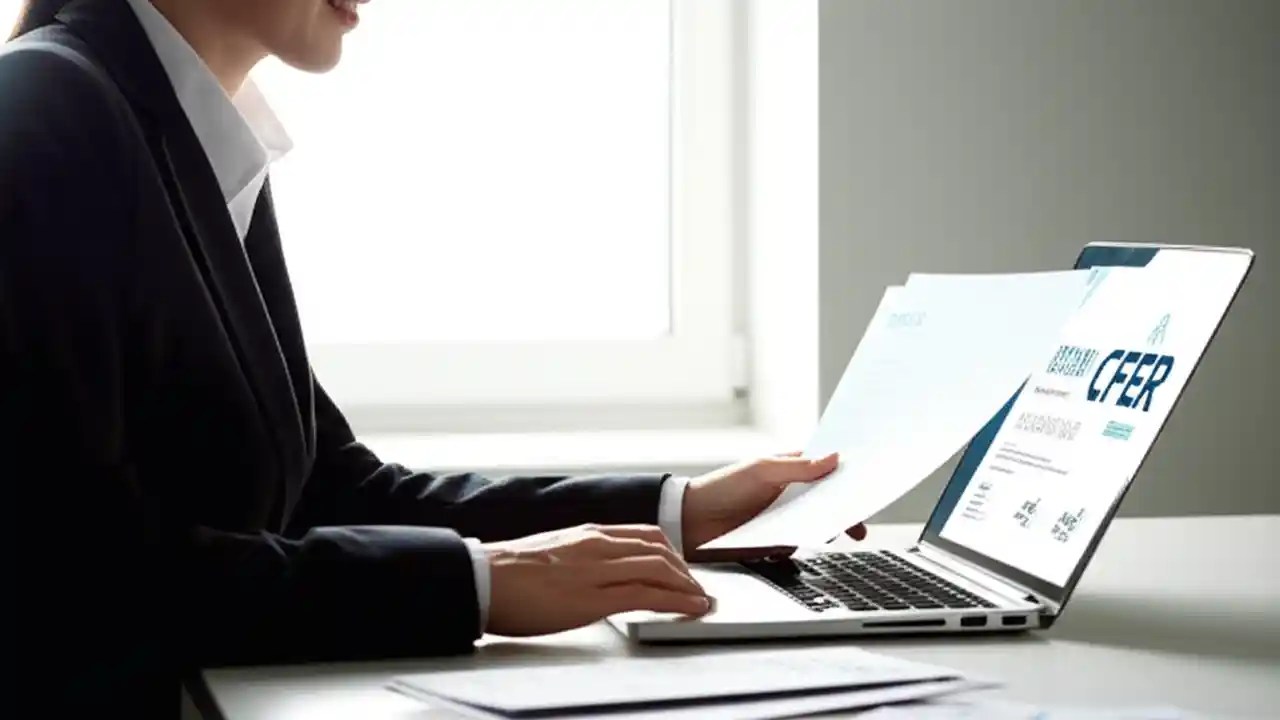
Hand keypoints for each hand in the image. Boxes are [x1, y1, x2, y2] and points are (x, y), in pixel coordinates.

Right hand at [483, 524, 711, 636]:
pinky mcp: (592, 598)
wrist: (481, 578)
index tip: (684, 568)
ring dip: (687, 586)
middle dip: (685, 570)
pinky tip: (689, 610)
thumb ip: (579, 558)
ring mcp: (597, 569)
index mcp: (588, 533)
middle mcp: (598, 544)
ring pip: (659, 569)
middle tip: (697, 589)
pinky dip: (676, 601)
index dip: (672, 553)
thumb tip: (595, 574)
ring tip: (700, 602)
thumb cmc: (507, 573)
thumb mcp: (553, 555)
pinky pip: (647, 595)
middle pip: (660, 549)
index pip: (645, 534)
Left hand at [681, 452, 867, 560]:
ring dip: (823, 530)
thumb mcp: (762, 471)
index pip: (827, 472)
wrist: (689, 524)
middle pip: (828, 502)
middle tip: (859, 523)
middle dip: (844, 511)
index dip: (847, 477)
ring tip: (830, 532)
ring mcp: (784, 520)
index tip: (868, 483)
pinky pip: (797, 547)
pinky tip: (796, 546)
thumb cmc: (721, 489)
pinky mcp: (774, 544)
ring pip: (816, 527)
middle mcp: (790, 495)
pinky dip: (799, 548)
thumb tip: (834, 458)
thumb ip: (798, 467)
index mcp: (789, 470)